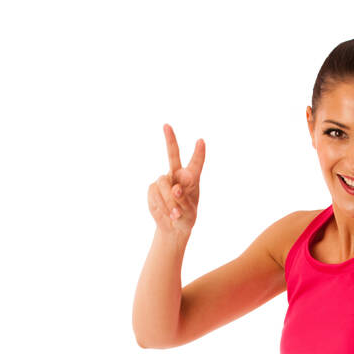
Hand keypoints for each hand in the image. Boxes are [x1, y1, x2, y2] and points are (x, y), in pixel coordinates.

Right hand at [147, 124, 205, 239]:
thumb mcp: (189, 213)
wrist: (172, 227)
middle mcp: (177, 176)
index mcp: (191, 180)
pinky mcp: (153, 188)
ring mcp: (164, 181)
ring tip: (175, 213)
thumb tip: (175, 189)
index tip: (201, 141)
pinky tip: (167, 212)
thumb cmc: (185, 218)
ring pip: (163, 184)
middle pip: (173, 156)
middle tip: (166, 125)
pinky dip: (161, 205)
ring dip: (169, 200)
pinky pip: (155, 193)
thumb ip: (184, 201)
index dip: (198, 154)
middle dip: (170, 140)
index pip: (196, 164)